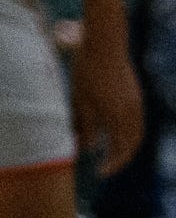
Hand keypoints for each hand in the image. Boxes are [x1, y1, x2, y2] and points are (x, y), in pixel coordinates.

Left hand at [74, 27, 141, 173]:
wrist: (105, 44)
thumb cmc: (87, 71)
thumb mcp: (80, 100)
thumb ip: (84, 125)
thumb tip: (85, 147)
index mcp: (119, 117)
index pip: (120, 151)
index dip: (112, 165)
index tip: (101, 173)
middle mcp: (132, 113)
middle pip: (131, 145)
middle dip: (120, 158)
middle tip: (105, 165)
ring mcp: (136, 104)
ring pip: (135, 134)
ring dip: (124, 146)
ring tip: (108, 151)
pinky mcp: (135, 95)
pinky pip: (135, 122)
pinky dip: (126, 132)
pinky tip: (112, 130)